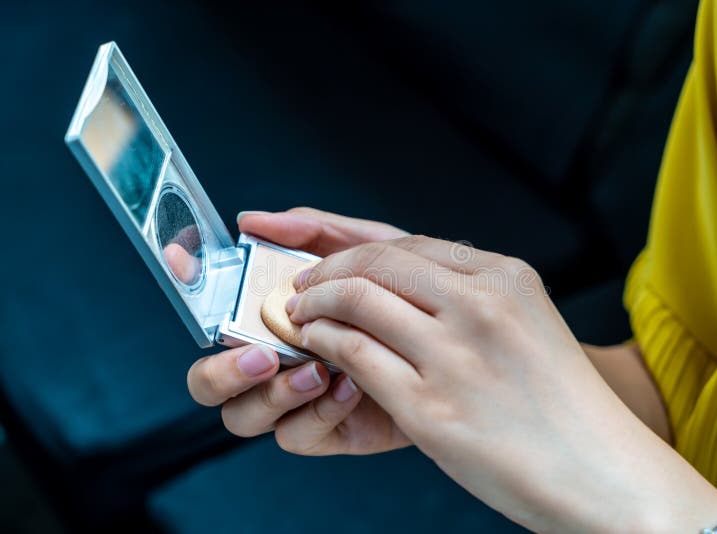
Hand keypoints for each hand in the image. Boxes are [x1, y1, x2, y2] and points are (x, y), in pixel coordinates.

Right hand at [187, 208, 410, 453]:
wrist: (461, 336)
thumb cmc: (409, 290)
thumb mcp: (367, 250)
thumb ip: (312, 234)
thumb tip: (252, 219)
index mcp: (274, 318)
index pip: (214, 314)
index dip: (190, 291)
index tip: (181, 265)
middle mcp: (276, 361)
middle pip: (210, 381)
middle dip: (221, 371)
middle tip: (263, 353)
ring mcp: (299, 400)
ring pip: (243, 416)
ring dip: (272, 394)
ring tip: (317, 368)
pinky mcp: (330, 431)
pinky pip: (296, 435)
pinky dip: (318, 410)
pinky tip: (353, 384)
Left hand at [286, 236, 716, 531]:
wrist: (602, 471)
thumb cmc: (559, 403)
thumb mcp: (525, 324)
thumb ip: (469, 297)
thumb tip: (395, 283)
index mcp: (507, 277)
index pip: (411, 245)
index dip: (356, 249)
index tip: (329, 262)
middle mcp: (482, 304)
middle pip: (378, 262)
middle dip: (327, 270)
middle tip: (302, 287)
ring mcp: (456, 353)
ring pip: (358, 301)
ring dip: (316, 305)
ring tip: (301, 316)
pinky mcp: (430, 406)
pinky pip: (355, 353)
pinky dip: (324, 343)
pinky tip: (317, 347)